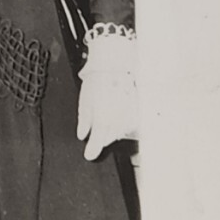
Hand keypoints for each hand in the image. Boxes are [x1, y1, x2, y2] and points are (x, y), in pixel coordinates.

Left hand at [76, 31, 136, 159]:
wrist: (116, 64)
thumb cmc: (98, 80)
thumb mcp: (85, 99)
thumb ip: (84, 119)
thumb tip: (82, 135)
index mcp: (102, 119)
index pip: (98, 142)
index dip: (93, 150)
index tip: (89, 156)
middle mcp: (118, 121)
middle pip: (109, 138)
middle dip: (102, 138)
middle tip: (96, 136)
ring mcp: (129, 116)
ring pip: (120, 132)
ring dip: (112, 131)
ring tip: (107, 118)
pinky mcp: (137, 111)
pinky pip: (129, 123)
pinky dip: (123, 123)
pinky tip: (118, 115)